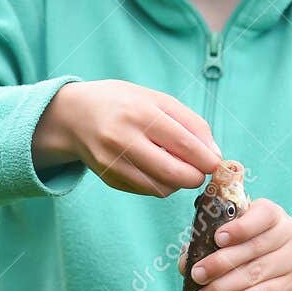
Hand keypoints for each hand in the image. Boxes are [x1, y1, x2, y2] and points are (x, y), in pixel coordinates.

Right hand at [33, 80, 221, 196]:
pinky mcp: (108, 178)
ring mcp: (113, 162)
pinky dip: (159, 185)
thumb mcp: (158, 100)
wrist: (74, 115)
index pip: (184, 143)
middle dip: (195, 177)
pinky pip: (146, 190)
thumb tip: (215, 155)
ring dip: (178, 183)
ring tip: (177, 167)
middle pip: (173, 172)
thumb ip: (190, 123)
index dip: (206, 159)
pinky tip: (156, 170)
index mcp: (140, 113)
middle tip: (200, 171)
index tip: (217, 164)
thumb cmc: (124, 103)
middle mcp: (123, 139)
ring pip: (161, 188)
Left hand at [188, 197, 291, 290]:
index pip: (262, 215)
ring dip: (223, 288)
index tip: (217, 239)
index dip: (240, 227)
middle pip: (253, 248)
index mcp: (272, 214)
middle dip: (220, 263)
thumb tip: (185, 262)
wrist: (290, 278)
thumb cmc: (253, 251)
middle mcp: (289, 233)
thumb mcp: (237, 239)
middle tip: (196, 275)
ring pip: (255, 274)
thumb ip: (211, 242)